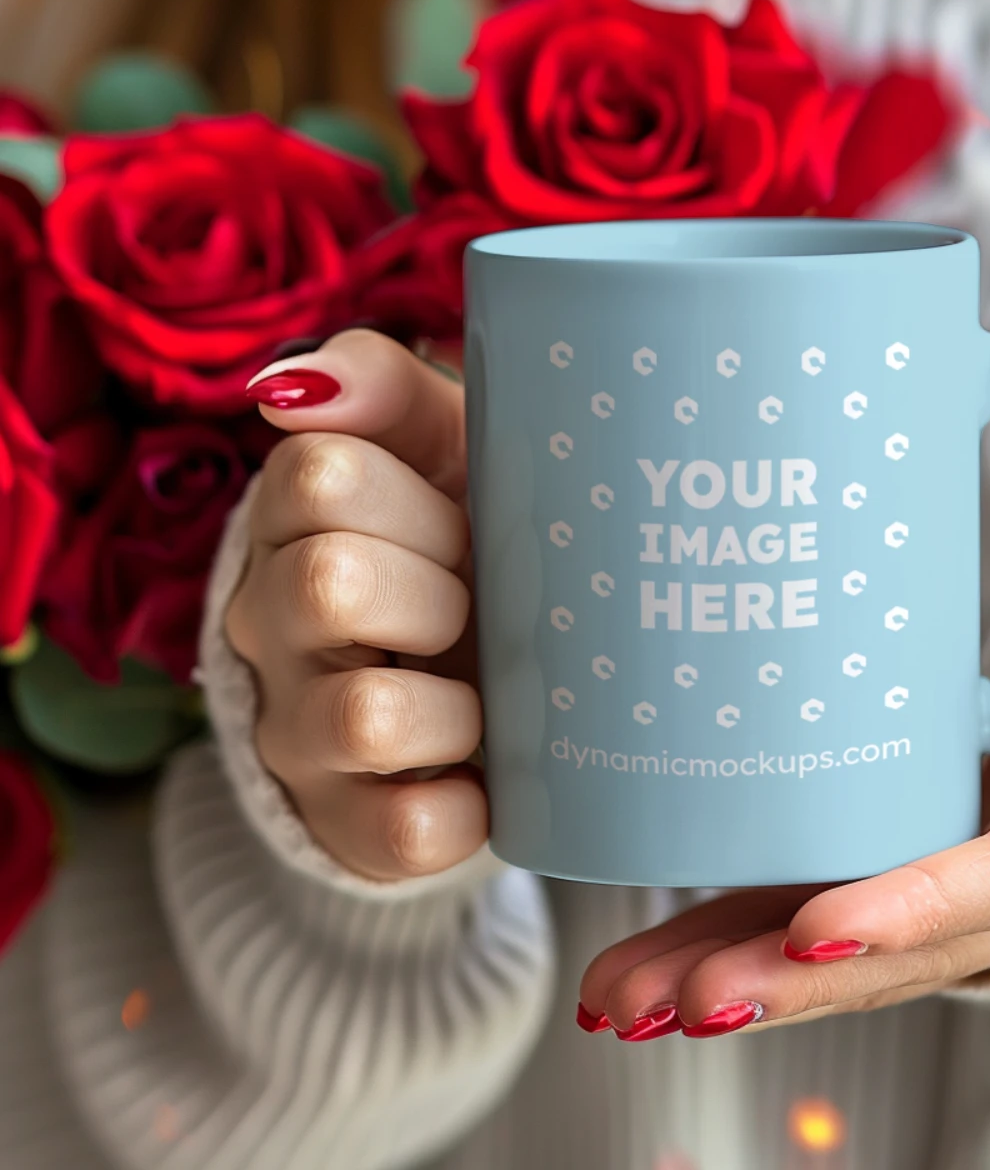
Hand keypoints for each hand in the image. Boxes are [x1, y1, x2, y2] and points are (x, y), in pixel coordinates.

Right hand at [226, 331, 489, 879]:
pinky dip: (468, 808)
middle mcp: (272, 624)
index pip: (320, 476)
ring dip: (461, 706)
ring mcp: (300, 730)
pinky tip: (491, 778)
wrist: (475, 677)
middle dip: (439, 592)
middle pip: (330, 584)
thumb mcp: (442, 446)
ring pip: (366, 717)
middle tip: (479, 605)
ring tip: (491, 699)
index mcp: (294, 520)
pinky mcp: (349, 826)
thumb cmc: (467, 540)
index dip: (418, 504)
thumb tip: (296, 384)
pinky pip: (404, 830)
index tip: (466, 526)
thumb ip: (381, 387)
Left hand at [579, 581, 989, 1039]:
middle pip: (903, 954)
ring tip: (620, 1000)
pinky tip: (636, 979)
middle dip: (790, 982)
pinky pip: (809, 929)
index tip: (818, 930)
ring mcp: (950, 902)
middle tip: (685, 995)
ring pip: (841, 960)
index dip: (916, 909)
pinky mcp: (894, 886)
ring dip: (731, 980)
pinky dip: (723, 952)